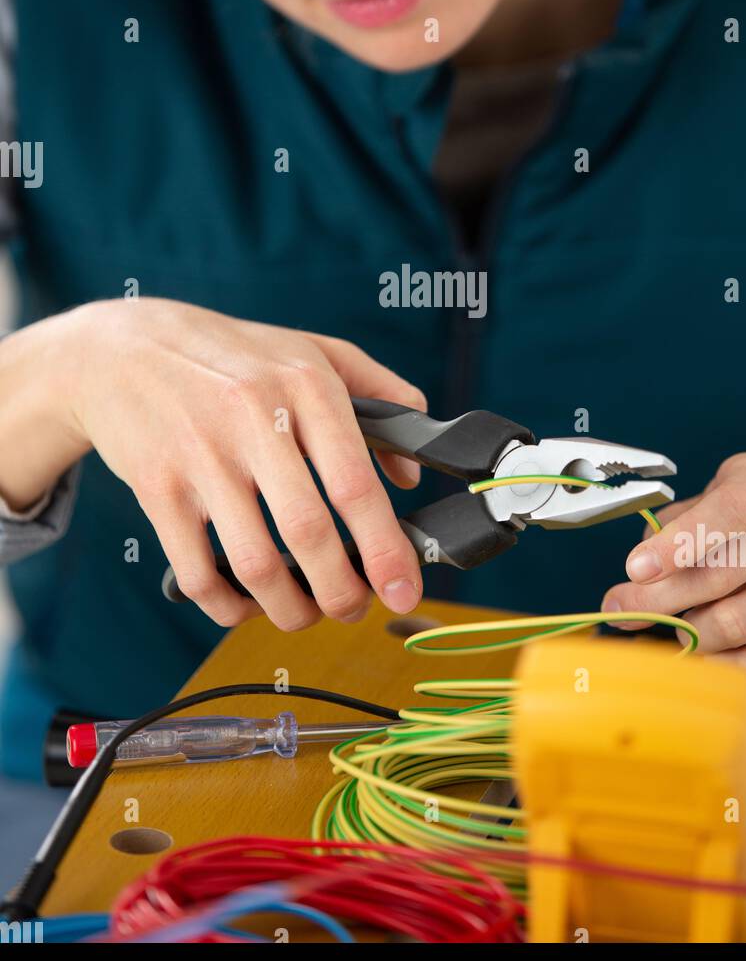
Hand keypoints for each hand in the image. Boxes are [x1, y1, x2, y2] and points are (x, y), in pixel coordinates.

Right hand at [63, 298, 426, 630]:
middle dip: (341, 592)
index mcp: (306, 386)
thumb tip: (410, 474)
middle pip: (308, 533)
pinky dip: (227, 607)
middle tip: (352, 608)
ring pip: (254, 563)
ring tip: (304, 612)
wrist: (121, 348)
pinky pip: (196, 571)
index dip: (386, 549)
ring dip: (288, 609)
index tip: (404, 590)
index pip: (355, 483)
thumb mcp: (315, 351)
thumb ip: (382, 396)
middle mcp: (255, 418)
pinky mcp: (158, 487)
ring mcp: (202, 455)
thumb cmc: (233, 356)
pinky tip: (246, 604)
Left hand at [601, 452, 745, 684]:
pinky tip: (701, 657)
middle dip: (663, 597)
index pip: (730, 508)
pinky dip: (721, 665)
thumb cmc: (729, 532)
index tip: (636, 569)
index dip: (680, 542)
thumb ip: (661, 546)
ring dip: (691, 634)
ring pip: (739, 620)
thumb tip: (626, 595)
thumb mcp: (693, 518)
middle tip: (624, 611)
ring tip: (676, 630)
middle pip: (727, 570)